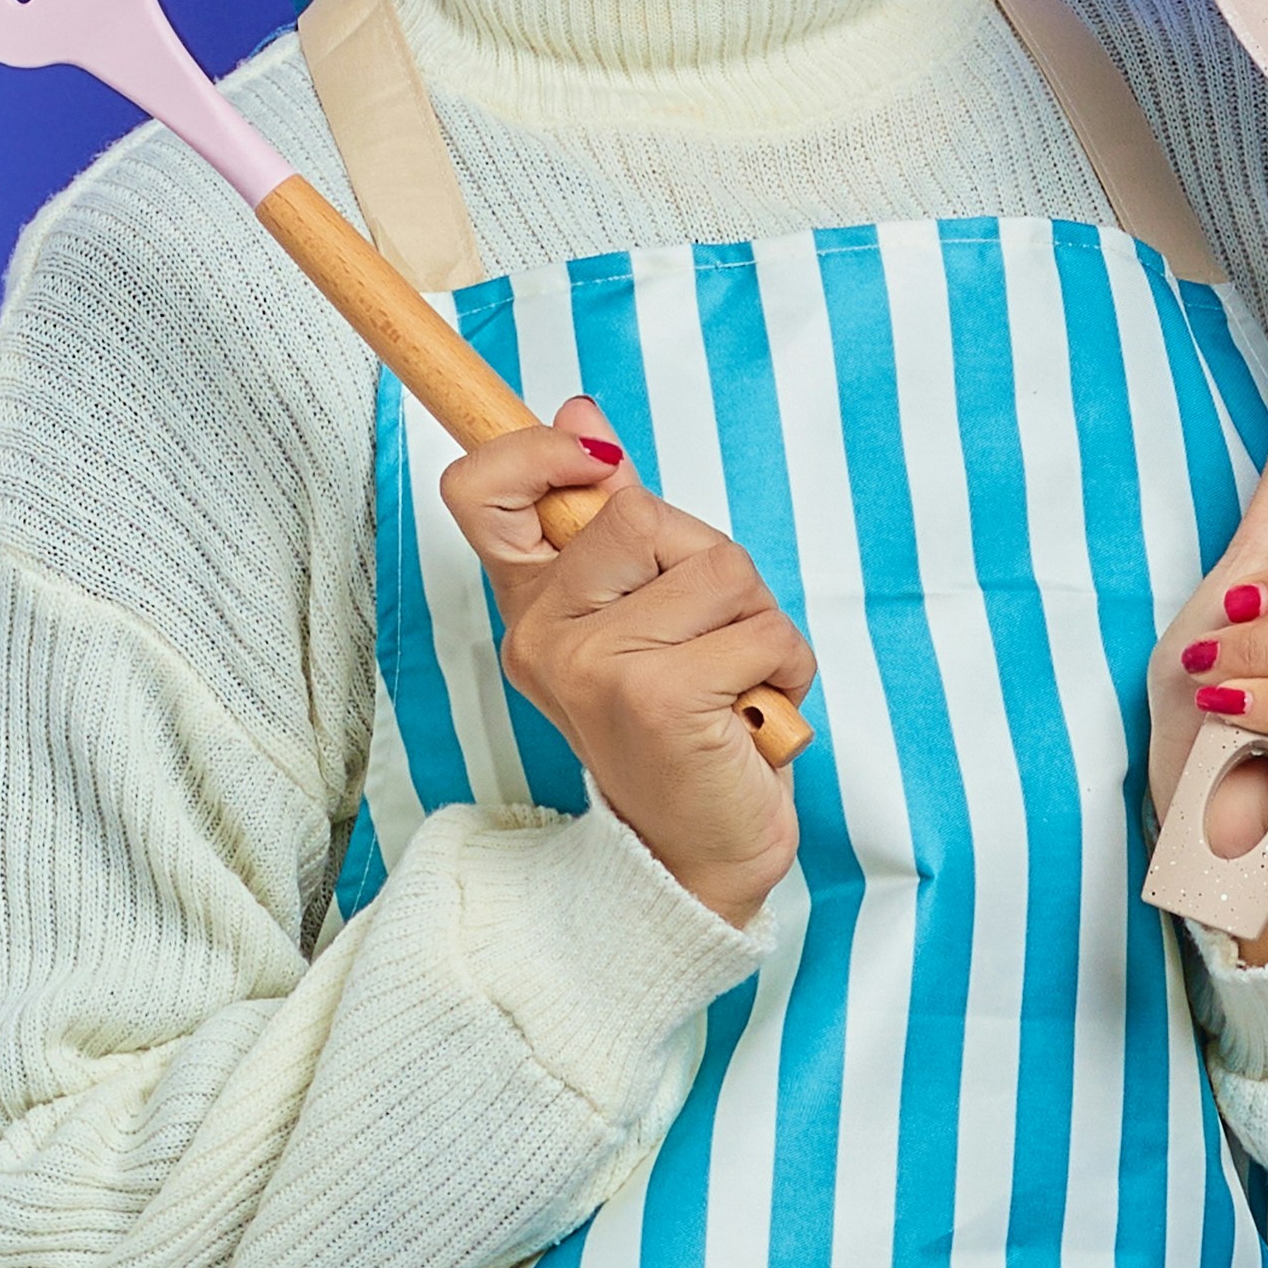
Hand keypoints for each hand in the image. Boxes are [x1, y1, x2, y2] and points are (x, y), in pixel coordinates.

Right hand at [442, 399, 815, 927]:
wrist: (695, 853)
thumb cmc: (682, 727)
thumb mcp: (641, 615)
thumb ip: (614, 519)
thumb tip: (583, 414)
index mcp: (532, 605)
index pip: (480, 492)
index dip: (537, 450)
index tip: (598, 461)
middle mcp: (545, 634)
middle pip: (640, 511)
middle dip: (710, 565)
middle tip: (704, 637)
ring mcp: (595, 665)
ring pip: (721, 567)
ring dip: (759, 623)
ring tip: (734, 682)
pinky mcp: (658, 697)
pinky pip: (763, 630)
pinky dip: (786, 666)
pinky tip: (753, 713)